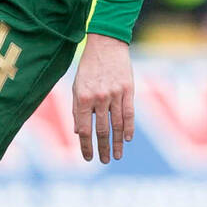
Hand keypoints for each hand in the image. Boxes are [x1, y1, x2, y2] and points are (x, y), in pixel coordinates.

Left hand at [72, 33, 134, 162]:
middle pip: (101, 130)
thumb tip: (78, 132)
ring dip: (117, 143)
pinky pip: (129, 113)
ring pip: (117, 125)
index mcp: (82, 98)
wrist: (106, 45)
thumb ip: (77, 109)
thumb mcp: (76, 86)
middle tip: (104, 161)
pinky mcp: (128, 90)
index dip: (86, 146)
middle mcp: (98, 98)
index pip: (84, 129)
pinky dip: (129, 128)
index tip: (88, 158)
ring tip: (117, 156)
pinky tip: (128, 139)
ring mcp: (114, 94)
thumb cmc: (88, 67)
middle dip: (102, 148)